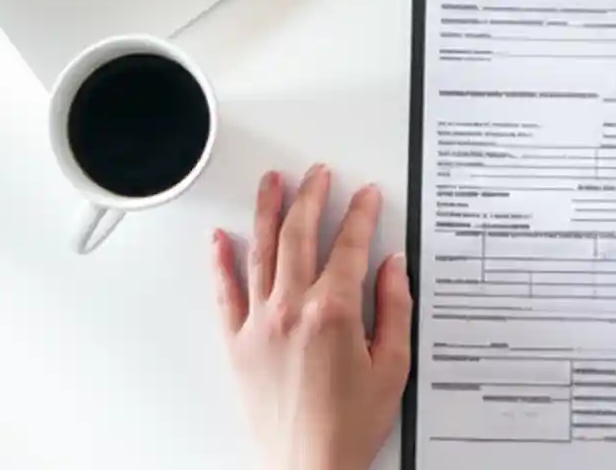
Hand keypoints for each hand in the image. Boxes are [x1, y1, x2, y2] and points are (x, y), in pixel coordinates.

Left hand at [211, 165, 410, 469]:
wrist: (310, 466)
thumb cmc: (350, 425)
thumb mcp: (393, 365)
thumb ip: (394, 308)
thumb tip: (391, 266)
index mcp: (335, 312)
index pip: (350, 245)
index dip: (361, 213)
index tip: (366, 196)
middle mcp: (292, 310)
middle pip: (300, 235)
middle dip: (312, 196)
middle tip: (319, 175)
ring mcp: (260, 324)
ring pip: (261, 251)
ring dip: (268, 210)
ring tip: (272, 183)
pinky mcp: (237, 344)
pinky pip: (225, 293)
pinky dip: (221, 262)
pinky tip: (220, 239)